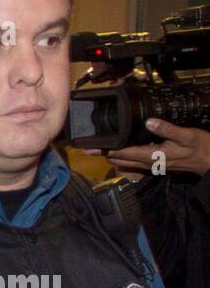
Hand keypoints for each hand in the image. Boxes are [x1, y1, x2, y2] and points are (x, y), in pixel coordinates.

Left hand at [84, 119, 209, 177]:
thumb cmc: (200, 148)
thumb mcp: (186, 135)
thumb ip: (167, 129)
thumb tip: (149, 121)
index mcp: (151, 155)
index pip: (122, 153)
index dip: (105, 150)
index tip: (89, 148)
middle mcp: (147, 163)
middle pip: (119, 159)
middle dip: (104, 154)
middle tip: (89, 148)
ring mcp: (151, 165)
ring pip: (125, 163)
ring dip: (113, 156)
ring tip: (100, 149)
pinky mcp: (156, 164)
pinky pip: (134, 162)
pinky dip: (125, 157)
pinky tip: (122, 151)